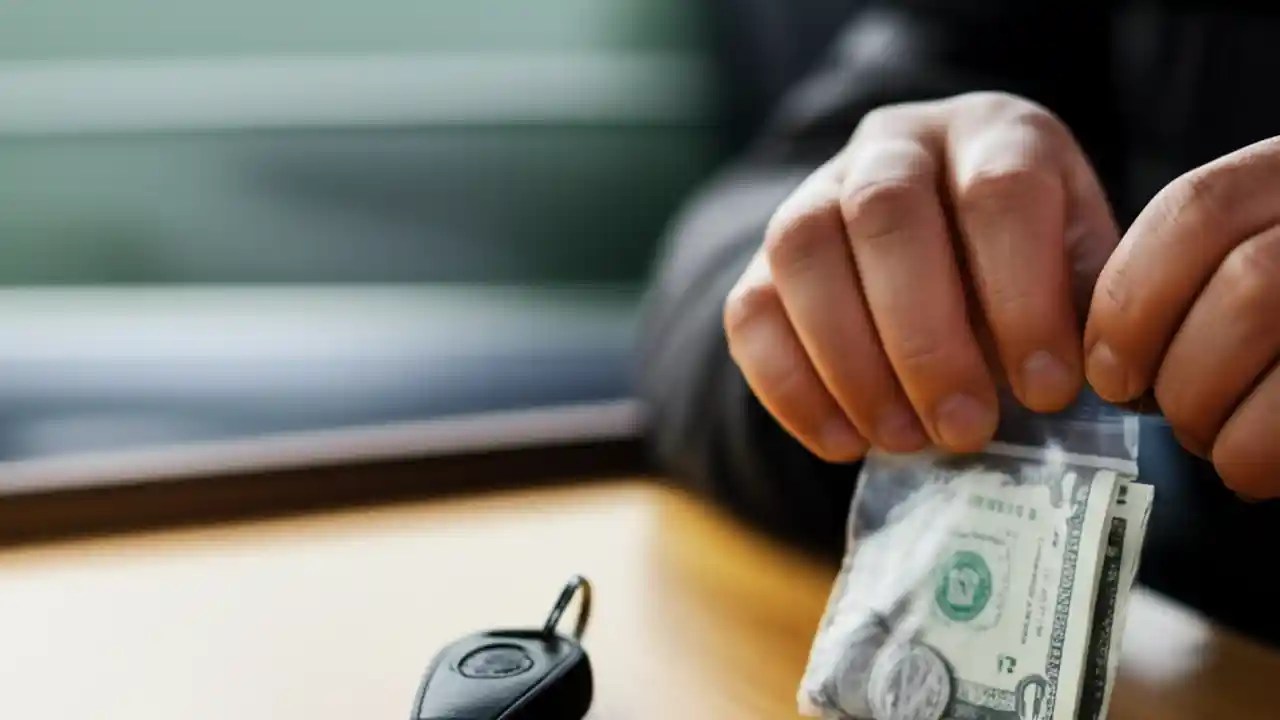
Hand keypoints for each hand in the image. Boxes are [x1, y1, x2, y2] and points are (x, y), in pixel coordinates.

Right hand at [723, 92, 1119, 461]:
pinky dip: (790, 386)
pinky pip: (749, 311)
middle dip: (925, 336)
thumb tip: (1093, 388)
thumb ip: (1084, 310)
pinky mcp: (761, 258)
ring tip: (903, 441)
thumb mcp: (1078, 266)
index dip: (1022, 294)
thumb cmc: (1024, 264)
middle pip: (885, 213)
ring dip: (851, 361)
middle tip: (965, 428)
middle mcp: (893, 145)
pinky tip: (843, 442)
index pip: (999, 191)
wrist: (942, 244)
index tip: (1049, 391)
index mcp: (992, 132)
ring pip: (802, 249)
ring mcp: (814, 194)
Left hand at [1086, 137, 1279, 497]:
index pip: (1196, 209)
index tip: (1110, 369)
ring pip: (1275, 319)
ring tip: (1218, 445)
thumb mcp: (1254, 266)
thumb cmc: (1274, 335)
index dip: (1130, 300)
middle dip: (1181, 374)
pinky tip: (1255, 468)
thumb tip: (1109, 361)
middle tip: (1172, 416)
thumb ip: (1198, 286)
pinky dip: (1261, 454)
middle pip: (1245, 282)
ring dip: (1221, 416)